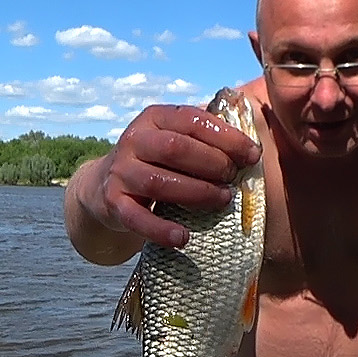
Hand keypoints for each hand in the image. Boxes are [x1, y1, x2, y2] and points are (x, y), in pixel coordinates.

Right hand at [76, 103, 261, 250]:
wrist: (105, 184)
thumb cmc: (157, 160)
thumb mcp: (174, 138)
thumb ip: (205, 139)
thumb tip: (251, 153)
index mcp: (155, 117)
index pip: (193, 121)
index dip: (226, 138)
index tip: (252, 156)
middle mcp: (134, 140)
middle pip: (175, 149)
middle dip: (211, 164)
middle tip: (232, 179)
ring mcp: (121, 171)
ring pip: (159, 182)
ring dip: (196, 193)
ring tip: (222, 201)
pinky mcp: (113, 202)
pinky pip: (137, 219)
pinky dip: (161, 230)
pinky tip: (183, 238)